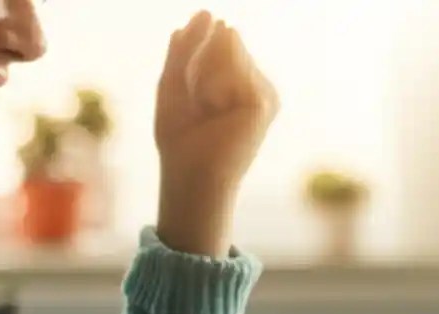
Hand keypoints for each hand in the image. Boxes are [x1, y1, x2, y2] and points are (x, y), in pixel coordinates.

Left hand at [154, 11, 278, 257]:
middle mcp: (254, 83)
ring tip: (209, 111)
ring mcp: (262, 92)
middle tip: (200, 106)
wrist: (190, 172)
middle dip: (198, 66)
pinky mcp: (265, 101)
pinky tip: (218, 113)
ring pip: (228, 50)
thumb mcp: (174, 80)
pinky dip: (213, 89)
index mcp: (235, 79)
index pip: (214, 38)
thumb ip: (186, 47)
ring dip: (205, 78)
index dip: (191, 60)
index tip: (192, 99)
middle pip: (222, 40)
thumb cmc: (181, 136)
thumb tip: (207, 13)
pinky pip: (233, 68)